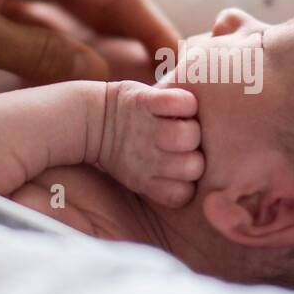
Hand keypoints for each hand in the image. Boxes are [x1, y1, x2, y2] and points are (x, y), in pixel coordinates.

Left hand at [0, 0, 178, 81]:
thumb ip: (45, 58)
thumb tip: (105, 74)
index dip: (150, 27)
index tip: (179, 65)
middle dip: (129, 35)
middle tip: (162, 80)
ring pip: (63, 5)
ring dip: (93, 41)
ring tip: (124, 82)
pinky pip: (31, 13)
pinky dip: (55, 42)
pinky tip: (67, 71)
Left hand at [95, 81, 202, 206]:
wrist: (88, 118)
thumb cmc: (124, 146)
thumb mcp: (137, 175)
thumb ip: (167, 181)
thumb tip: (204, 188)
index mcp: (145, 180)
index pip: (185, 193)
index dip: (188, 181)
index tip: (179, 167)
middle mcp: (146, 158)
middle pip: (194, 166)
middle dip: (194, 154)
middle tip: (182, 144)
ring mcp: (145, 129)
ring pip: (191, 135)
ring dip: (192, 126)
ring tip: (181, 122)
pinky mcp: (144, 100)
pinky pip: (183, 102)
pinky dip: (184, 101)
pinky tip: (176, 104)